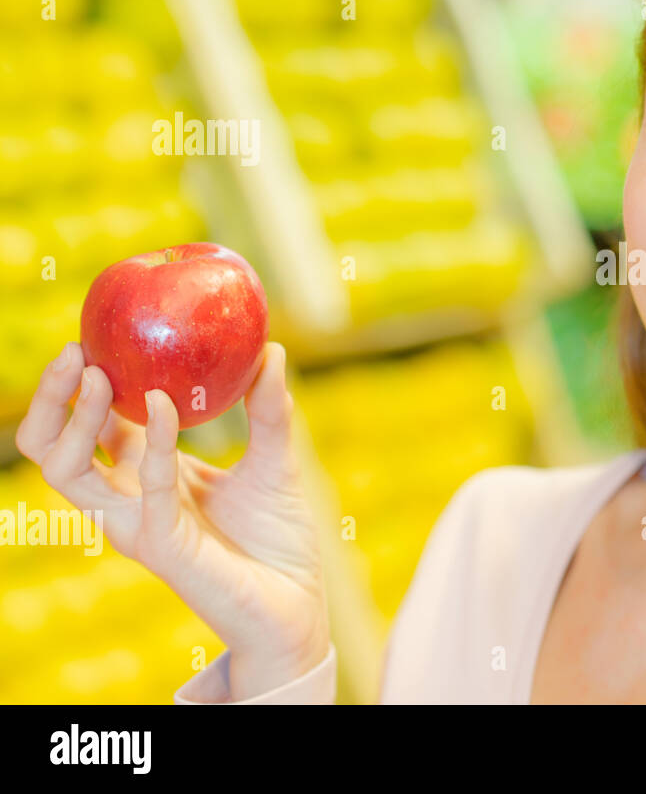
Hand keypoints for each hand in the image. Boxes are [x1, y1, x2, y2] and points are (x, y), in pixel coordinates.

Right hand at [15, 341, 330, 699]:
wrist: (298, 604)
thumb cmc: (278, 540)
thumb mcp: (277, 459)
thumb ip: (269, 409)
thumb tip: (269, 349)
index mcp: (148, 477)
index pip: (92, 428)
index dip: (82, 385)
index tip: (94, 336)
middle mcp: (131, 501)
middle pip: (54, 450)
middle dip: (51, 400)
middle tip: (76, 350)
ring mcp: (139, 525)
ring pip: (67, 474)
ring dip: (75, 419)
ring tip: (97, 373)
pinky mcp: (162, 546)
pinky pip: (143, 489)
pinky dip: (149, 442)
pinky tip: (162, 404)